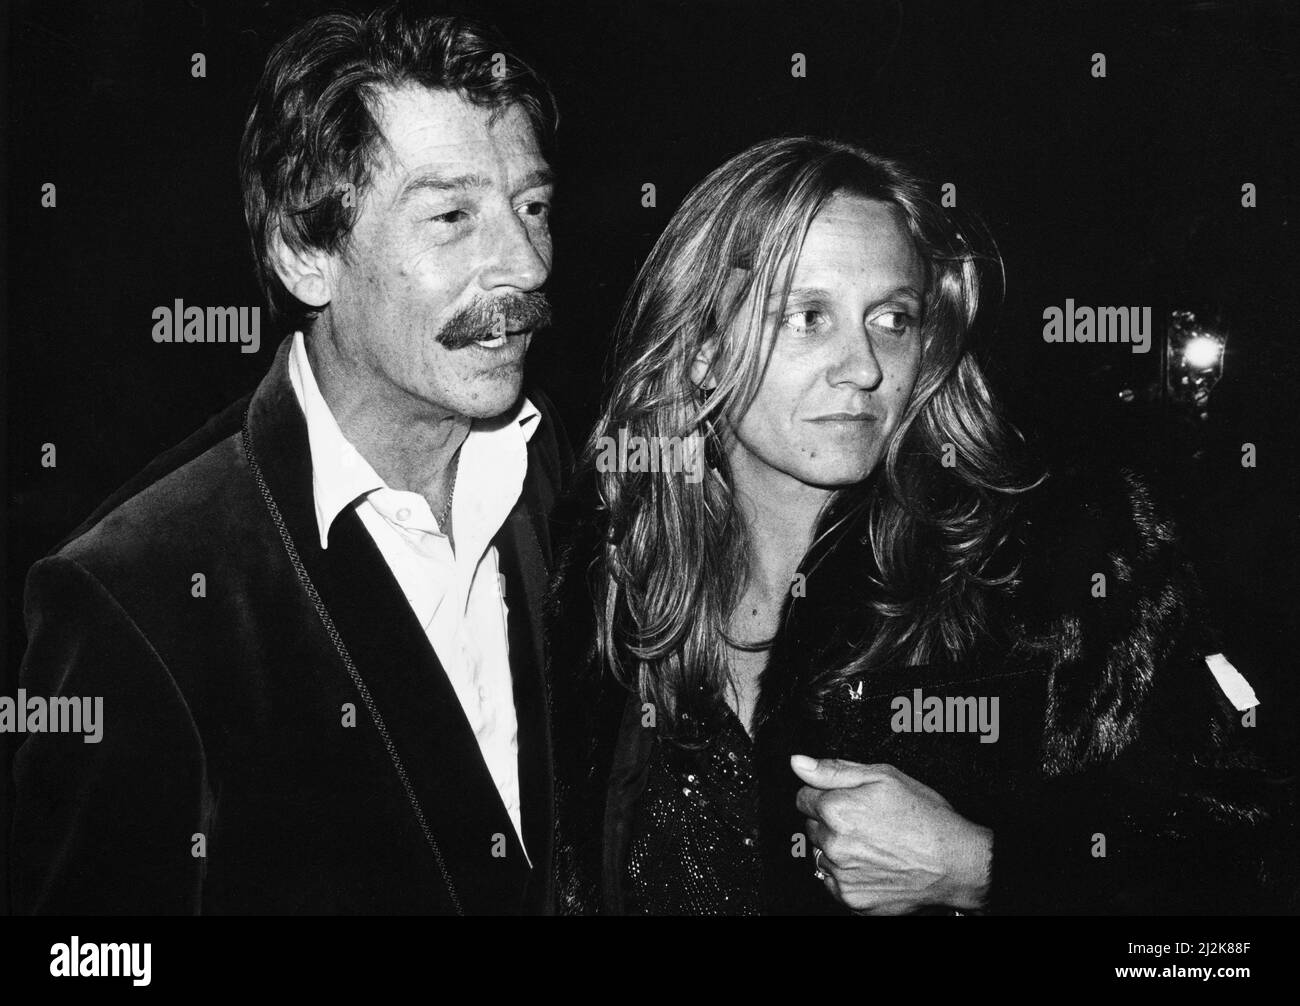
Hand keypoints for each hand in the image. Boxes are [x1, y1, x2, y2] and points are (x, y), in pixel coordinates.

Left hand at [792, 754, 991, 914]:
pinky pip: (833, 882)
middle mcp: (834, 844)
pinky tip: (873, 864)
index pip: (803, 797)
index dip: (825, 795)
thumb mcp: (884, 776)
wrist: (957, 863)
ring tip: (873, 844)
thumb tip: (798, 763)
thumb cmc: (926, 818)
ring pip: (821, 854)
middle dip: (830, 821)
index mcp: (837, 809)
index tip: (845, 800)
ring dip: (837, 849)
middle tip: (865, 822)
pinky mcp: (851, 898)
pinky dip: (847, 874)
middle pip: (811, 826)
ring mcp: (842, 874)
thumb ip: (834, 770)